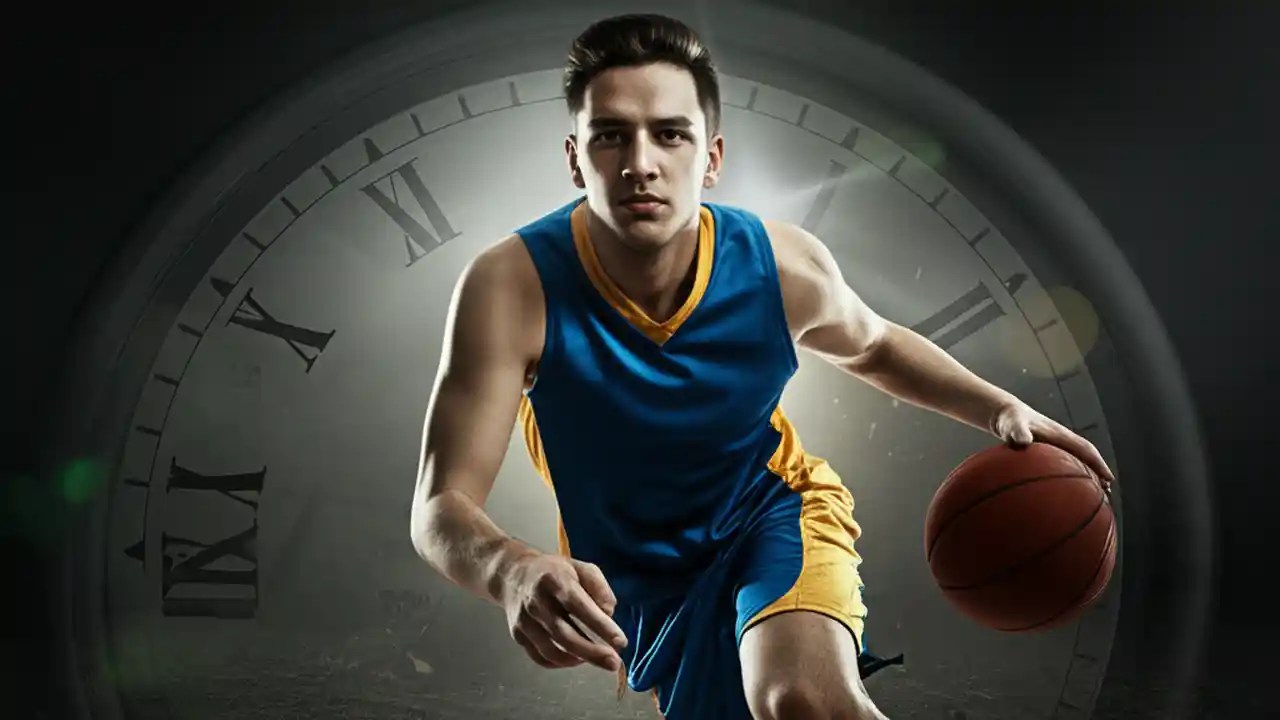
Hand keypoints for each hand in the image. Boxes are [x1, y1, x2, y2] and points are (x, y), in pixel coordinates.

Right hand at [500, 552, 627, 671]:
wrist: (512, 574)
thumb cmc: (553, 572)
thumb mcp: (580, 568)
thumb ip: (599, 587)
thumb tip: (608, 613)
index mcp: (554, 580)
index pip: (579, 606)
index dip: (601, 625)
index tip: (620, 641)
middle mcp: (536, 602)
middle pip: (565, 635)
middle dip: (592, 652)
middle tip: (614, 662)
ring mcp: (524, 621)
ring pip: (552, 650)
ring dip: (578, 659)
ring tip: (598, 659)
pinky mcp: (518, 635)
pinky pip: (540, 657)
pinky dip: (561, 663)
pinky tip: (576, 658)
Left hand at [990, 401, 1115, 490]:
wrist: (1004, 416)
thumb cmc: (1010, 420)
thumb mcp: (1014, 424)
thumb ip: (1018, 431)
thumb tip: (1022, 441)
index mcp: (1060, 435)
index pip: (1085, 449)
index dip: (1098, 463)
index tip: (1109, 479)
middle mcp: (1062, 441)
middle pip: (1086, 458)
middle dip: (1098, 473)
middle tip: (1107, 493)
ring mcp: (1055, 448)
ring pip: (1076, 463)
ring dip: (1087, 477)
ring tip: (1093, 497)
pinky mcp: (1046, 454)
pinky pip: (1062, 467)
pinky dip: (1068, 479)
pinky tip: (1063, 495)